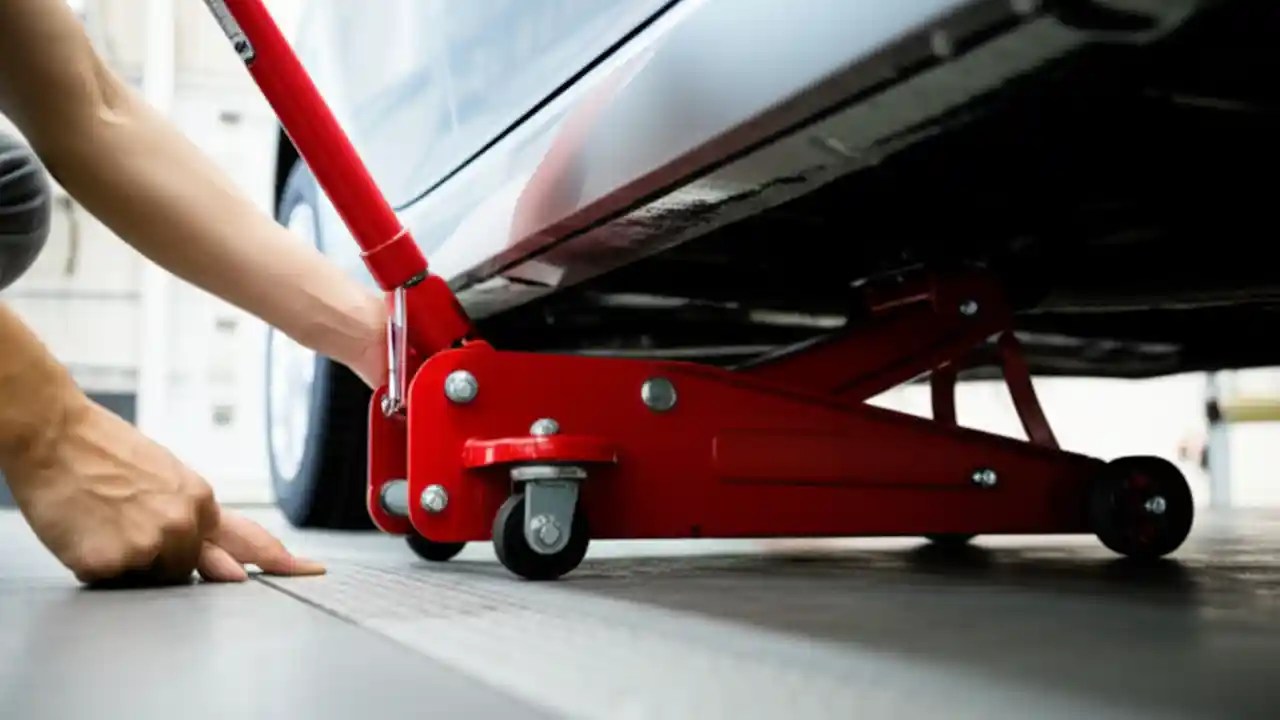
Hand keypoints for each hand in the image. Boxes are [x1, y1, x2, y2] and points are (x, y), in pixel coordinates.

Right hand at [7, 397, 323, 584]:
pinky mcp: (112, 561)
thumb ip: (195, 516)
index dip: (280, 561)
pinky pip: (108, 579)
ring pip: (147, 580)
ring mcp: (151, 544)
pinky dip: (92, 561)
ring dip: (127, 562)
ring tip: (103, 519)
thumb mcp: (166, 476)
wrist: (55, 434)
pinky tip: (84, 527)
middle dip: (163, 559)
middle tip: (131, 521)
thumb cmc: (105, 452)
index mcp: (201, 502)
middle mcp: (185, 525)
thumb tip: (225, 557)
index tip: (312, 571)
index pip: (249, 539)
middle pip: (188, 572)